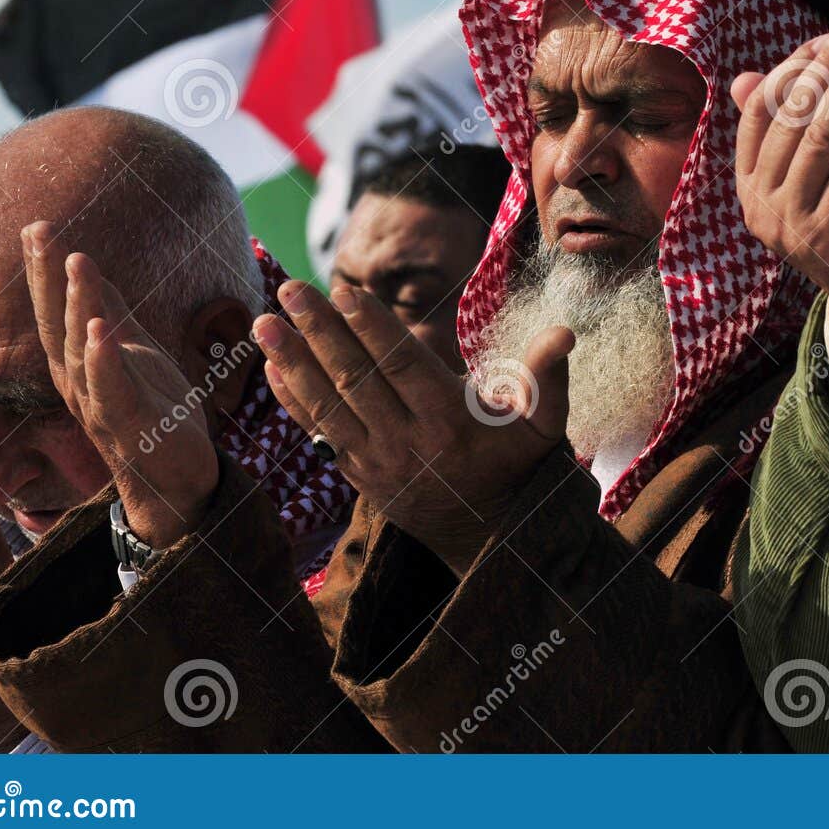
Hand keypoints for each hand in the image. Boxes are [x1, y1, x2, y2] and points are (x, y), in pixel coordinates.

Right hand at [22, 222, 218, 548]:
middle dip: (46, 277)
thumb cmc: (153, 412)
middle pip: (56, 323)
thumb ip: (110, 312)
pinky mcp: (129, 427)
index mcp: (81, 363)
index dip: (46, 269)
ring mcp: (100, 406)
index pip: (57, 308)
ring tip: (77, 264)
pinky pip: (110, 391)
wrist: (179, 478)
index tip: (37, 225)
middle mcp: (80, 382)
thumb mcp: (134, 351)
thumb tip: (83, 267)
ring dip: (78, 307)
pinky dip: (103, 360)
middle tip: (39, 231)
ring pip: (80, 352)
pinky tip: (98, 332)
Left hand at [252, 281, 572, 576]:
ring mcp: (377, 462)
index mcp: (450, 422)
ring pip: (328, 406)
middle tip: (289, 289)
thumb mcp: (544, 428)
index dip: (371, 328)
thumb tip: (565, 332)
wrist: (487, 539)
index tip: (344, 291)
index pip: (402, 367)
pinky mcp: (358, 476)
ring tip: (263, 323)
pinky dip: (294, 401)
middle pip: (355, 379)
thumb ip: (548, 378)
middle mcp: (407, 442)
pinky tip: (271, 368)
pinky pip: (318, 434)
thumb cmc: (517, 467)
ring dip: (292, 362)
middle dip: (318, 331)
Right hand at [734, 13, 828, 364]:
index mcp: (751, 185)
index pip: (760, 109)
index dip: (793, 66)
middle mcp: (759, 205)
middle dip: (823, 64)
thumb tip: (747, 75)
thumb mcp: (826, 167)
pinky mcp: (825, 232)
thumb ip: (797, 126)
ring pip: (815, 135)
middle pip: (788, 116)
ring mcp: (788, 222)